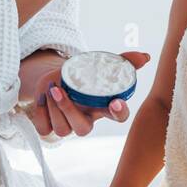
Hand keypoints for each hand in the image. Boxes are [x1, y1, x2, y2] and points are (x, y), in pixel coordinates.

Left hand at [23, 51, 149, 137]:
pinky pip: (44, 129)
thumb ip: (123, 61)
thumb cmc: (82, 75)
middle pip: (83, 129)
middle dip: (70, 110)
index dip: (119, 112)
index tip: (116, 101)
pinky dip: (41, 112)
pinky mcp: (49, 129)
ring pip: (62, 130)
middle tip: (60, 90)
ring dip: (53, 107)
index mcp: (104, 108)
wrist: (56, 78)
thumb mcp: (99, 66)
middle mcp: (87, 121)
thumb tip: (145, 56)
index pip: (119, 116)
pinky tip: (44, 97)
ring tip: (50, 88)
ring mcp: (68, 127)